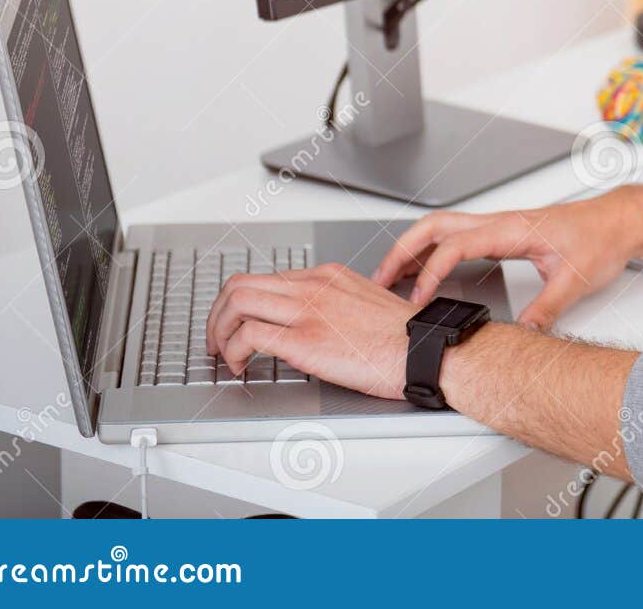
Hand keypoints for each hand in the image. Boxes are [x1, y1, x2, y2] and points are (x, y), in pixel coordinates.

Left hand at [204, 263, 413, 398]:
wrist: (425, 348)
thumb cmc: (405, 336)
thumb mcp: (366, 303)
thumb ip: (334, 304)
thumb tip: (312, 322)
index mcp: (327, 276)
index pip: (265, 278)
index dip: (240, 303)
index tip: (236, 324)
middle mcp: (313, 286)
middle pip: (240, 285)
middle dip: (218, 315)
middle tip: (217, 339)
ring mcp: (308, 311)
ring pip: (237, 303)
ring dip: (218, 331)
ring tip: (222, 354)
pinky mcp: (305, 340)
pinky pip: (249, 336)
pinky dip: (234, 352)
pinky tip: (240, 367)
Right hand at [372, 191, 642, 329]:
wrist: (618, 222)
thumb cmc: (601, 239)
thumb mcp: (575, 281)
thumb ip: (546, 310)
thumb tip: (521, 336)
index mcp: (512, 229)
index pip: (456, 245)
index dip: (431, 272)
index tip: (417, 299)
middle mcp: (501, 223)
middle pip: (435, 226)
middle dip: (402, 250)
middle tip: (379, 278)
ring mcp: (500, 226)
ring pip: (443, 227)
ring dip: (414, 248)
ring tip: (392, 275)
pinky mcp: (504, 234)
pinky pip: (458, 236)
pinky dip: (433, 250)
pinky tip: (428, 270)